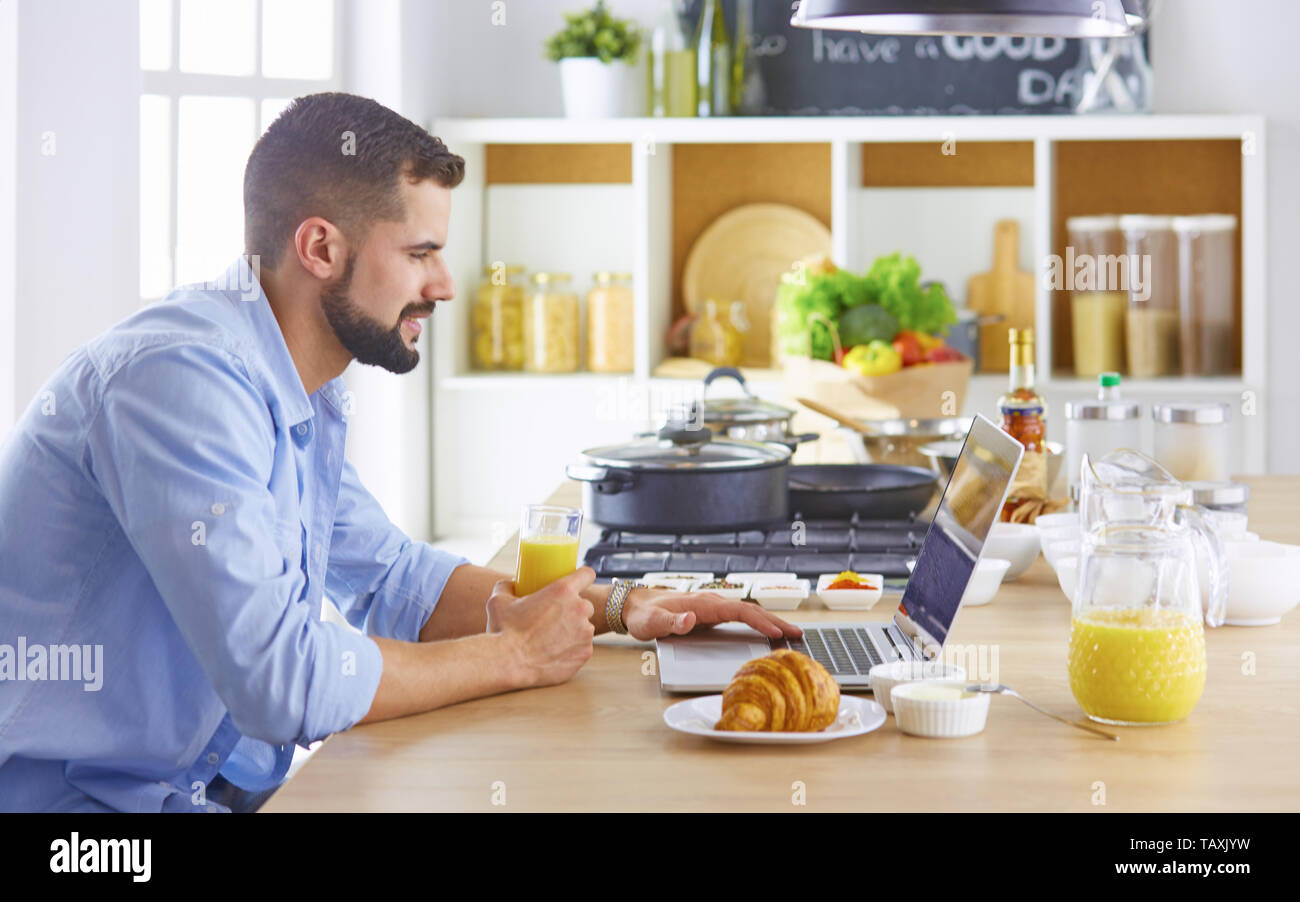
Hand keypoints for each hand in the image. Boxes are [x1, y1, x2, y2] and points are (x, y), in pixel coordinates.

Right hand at [486, 567, 596, 687]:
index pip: (587, 574)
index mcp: (563, 591)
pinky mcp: (585, 653)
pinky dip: (572, 650)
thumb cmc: (504, 630)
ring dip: (573, 630)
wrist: (508, 664)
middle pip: (585, 604)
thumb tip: (510, 583)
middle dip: (574, 609)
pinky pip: (583, 648)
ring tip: (551, 639)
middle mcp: (579, 609)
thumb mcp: (498, 600)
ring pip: (584, 628)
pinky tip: (555, 653)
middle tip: (555, 618)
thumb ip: (507, 586)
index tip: (577, 583)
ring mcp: (585, 633)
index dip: (582, 577)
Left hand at [620, 588, 803, 641]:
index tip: (777, 632)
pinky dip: (757, 623)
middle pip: (751, 609)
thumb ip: (671, 623)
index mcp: (704, 603)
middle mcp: (712, 602)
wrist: (634, 606)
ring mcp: (712, 608)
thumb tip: (689, 619)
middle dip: (775, 621)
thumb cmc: (644, 616)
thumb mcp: (653, 623)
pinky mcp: (711, 615)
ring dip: (770, 621)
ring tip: (790, 633)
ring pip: (747, 612)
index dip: (760, 621)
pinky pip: (740, 618)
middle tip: (797, 633)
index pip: (740, 610)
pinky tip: (766, 632)